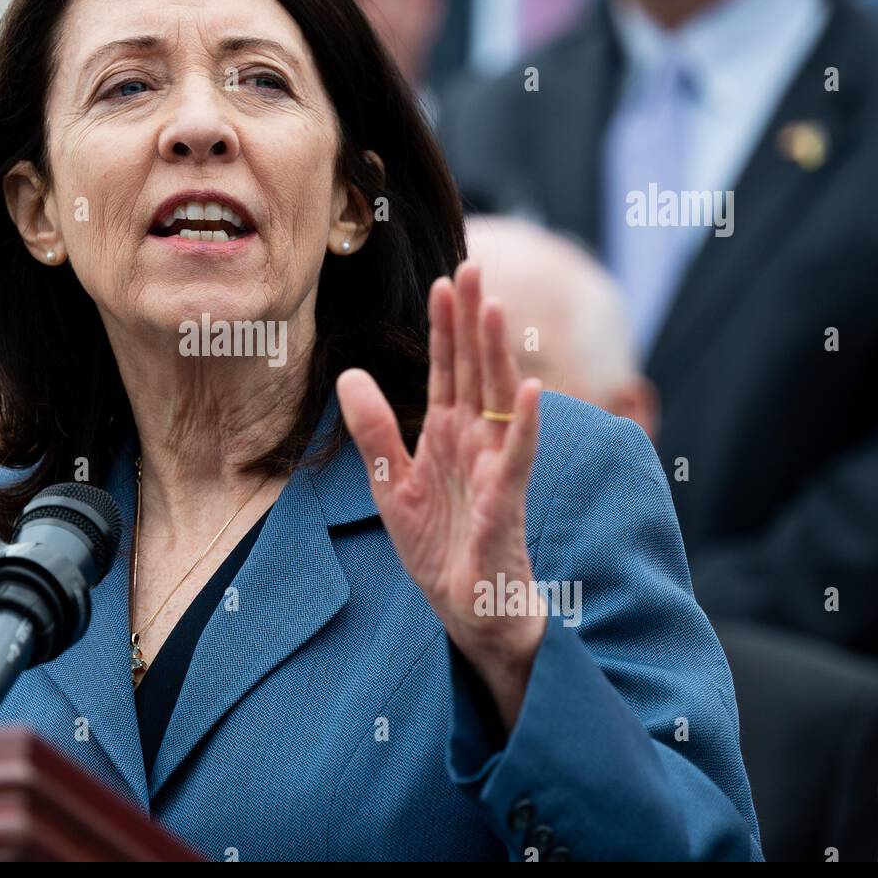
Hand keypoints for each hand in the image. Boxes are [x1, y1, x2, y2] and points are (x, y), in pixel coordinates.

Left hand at [337, 261, 542, 729]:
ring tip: (495, 308)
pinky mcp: (506, 502)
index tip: (446, 278)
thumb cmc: (439, 550)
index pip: (447, 370)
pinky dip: (523, 424)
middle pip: (474, 370)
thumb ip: (373, 431)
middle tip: (474, 266)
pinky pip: (517, 458)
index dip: (445, 326)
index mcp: (447, 436)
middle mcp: (475, 442)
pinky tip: (529, 388)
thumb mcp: (391, 486)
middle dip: (473, 320)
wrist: (468, 611)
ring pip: (497, 400)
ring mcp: (494, 468)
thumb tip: (348, 374)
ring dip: (496, 354)